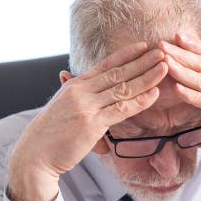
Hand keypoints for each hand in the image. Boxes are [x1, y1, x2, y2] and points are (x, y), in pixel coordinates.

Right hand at [8, 42, 167, 200]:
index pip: (105, 65)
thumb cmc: (50, 134)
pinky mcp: (92, 124)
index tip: (143, 47)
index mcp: (75, 84)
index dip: (126, 55)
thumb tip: (70, 79)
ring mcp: (87, 106)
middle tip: (162, 51)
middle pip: (118, 72)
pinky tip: (153, 94)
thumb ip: (73, 93)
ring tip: (164, 68)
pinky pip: (121, 110)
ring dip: (146, 78)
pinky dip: (139, 101)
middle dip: (142, 61)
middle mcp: (81, 91)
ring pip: (122, 89)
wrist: (36, 153)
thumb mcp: (62, 106)